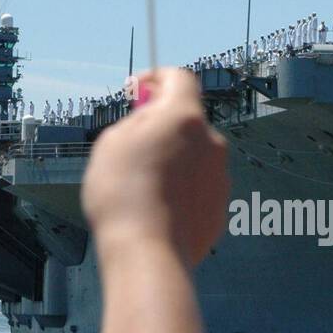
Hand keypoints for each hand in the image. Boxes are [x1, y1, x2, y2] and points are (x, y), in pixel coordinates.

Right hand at [82, 68, 229, 267]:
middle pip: (187, 120)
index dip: (155, 78)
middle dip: (162, 126)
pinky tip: (157, 208)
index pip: (179, 78)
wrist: (148, 254)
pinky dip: (181, 189)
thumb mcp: (112, 142)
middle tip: (132, 146)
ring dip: (172, 160)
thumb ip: (137, 120)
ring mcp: (220, 176)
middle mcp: (211, 142)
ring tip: (141, 186)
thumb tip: (150, 116)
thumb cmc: (122, 196)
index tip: (137, 90)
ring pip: (193, 156)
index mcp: (185, 117)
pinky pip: (198, 187)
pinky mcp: (221, 207)